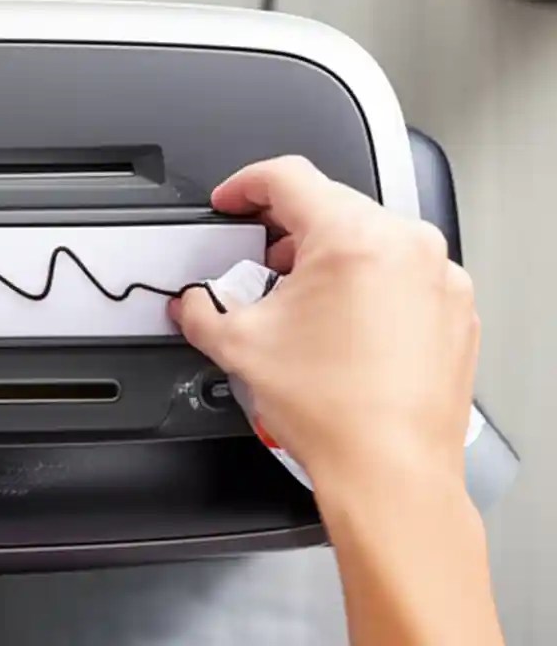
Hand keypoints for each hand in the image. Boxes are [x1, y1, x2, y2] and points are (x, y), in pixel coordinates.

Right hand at [169, 156, 478, 486]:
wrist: (390, 469)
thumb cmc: (335, 412)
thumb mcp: (240, 346)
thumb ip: (201, 310)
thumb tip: (192, 304)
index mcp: (352, 238)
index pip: (287, 177)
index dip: (244, 185)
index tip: (232, 202)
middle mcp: (405, 245)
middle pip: (331, 206)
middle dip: (285, 231)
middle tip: (255, 266)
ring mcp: (438, 276)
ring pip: (370, 238)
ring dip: (327, 257)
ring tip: (299, 303)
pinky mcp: (454, 307)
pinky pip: (402, 272)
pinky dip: (367, 284)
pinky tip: (340, 326)